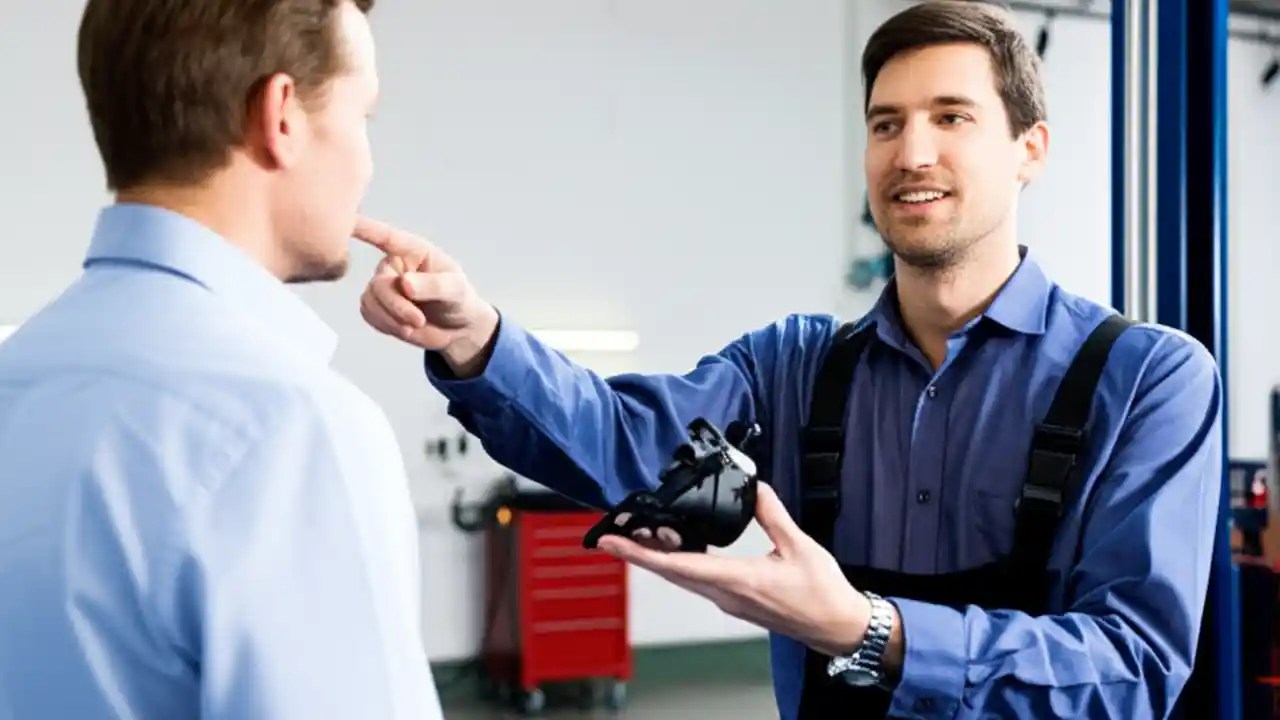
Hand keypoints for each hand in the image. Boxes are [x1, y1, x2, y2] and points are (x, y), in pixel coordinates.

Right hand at [352, 217, 498, 376]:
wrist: (458, 329)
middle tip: (418, 321)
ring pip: (370, 301)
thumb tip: (404, 283)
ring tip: (414, 326)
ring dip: (390, 318)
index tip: (345, 219)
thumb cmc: (459, 299)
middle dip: (396, 306)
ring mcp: (384, 287)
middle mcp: (394, 265)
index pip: (385, 236)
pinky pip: (369, 314)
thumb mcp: (455, 290)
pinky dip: (386, 325)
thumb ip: (433, 285)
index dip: (364, 228)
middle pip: (379, 284)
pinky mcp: (379, 308)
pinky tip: (405, 329)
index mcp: (412, 251)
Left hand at [596, 483, 870, 656]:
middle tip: (615, 534)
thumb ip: (772, 514)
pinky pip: (699, 580)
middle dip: (639, 553)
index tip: (614, 542)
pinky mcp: (736, 601)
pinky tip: (679, 548)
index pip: (677, 566)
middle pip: (670, 573)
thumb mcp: (798, 545)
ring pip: (683, 577)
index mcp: (737, 580)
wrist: (837, 626)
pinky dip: (682, 563)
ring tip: (641, 535)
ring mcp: (729, 601)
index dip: (640, 554)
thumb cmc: (822, 593)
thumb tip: (755, 487)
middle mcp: (725, 595)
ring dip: (660, 558)